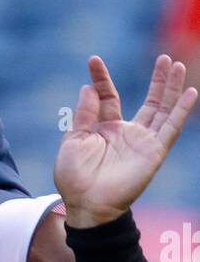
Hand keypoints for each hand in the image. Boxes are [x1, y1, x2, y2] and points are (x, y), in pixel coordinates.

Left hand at [54, 55, 196, 226]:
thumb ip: (84, 114)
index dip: (101, 79)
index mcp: (104, 129)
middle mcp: (126, 133)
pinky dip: (181, 111)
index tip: (93, 60)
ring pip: (162, 109)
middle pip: (148, 101)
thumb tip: (87, 88)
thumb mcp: (74, 141)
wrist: (87, 204)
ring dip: (171, 88)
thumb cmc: (75, 178)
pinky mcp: (154, 152)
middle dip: (157, 80)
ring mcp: (142, 142)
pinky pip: (171, 128)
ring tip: (177, 65)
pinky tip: (190, 93)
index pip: (107, 97)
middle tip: (163, 58)